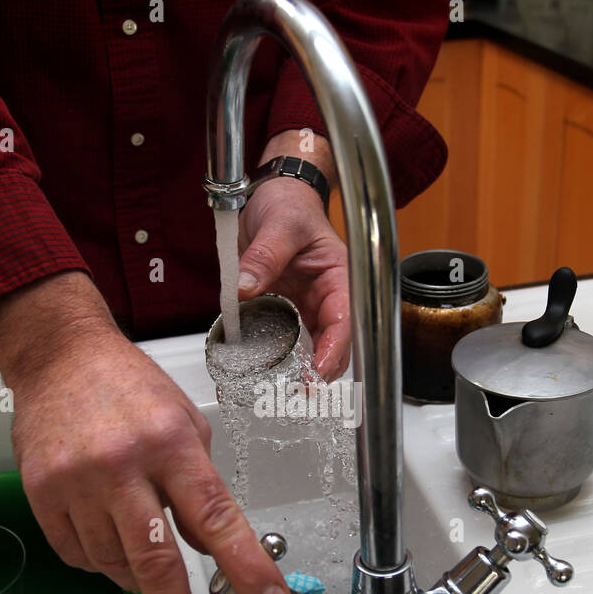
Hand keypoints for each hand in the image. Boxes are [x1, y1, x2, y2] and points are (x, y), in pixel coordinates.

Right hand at [0, 272, 291, 593]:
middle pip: (157, 561)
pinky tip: (108, 534)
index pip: (216, 517)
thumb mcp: (184, 423)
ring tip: (141, 544)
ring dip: (137, 575)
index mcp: (170, 443)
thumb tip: (212, 548)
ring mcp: (76, 484)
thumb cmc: (130, 389)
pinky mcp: (41, 495)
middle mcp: (122, 466)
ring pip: (115, 564)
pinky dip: (101, 560)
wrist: (58, 358)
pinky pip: (78, 555)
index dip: (246, 566)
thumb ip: (200, 486)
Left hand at [236, 135, 349, 380]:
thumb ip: (265, 255)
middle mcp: (327, 300)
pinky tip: (252, 373)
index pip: (346, 323)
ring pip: (306, 352)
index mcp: (340, 279)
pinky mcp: (284, 314)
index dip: (334, 352)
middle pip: (331, 347)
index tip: (316, 374)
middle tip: (293, 396)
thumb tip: (246, 286)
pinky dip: (269, 359)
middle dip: (315, 375)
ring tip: (270, 393)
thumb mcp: (279, 223)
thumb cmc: (290, 204)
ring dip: (292, 373)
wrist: (273, 197)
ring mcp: (305, 310)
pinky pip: (279, 341)